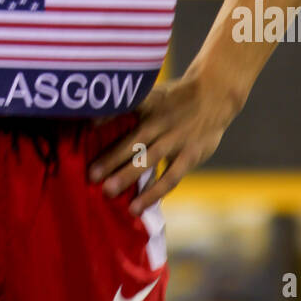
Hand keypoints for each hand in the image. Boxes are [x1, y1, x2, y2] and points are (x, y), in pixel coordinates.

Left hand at [88, 71, 240, 214]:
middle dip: (112, 159)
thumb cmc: (175, 98)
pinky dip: (155, 192)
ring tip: (109, 192)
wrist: (215, 94)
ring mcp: (176, 140)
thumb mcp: (153, 94)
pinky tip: (139, 206)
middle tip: (91, 175)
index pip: (125, 111)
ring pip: (150, 160)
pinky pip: (171, 177)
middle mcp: (161, 122)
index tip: (85, 129)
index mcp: (149, 105)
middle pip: (133, 142)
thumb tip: (92, 120)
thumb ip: (128, 108)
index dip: (105, 118)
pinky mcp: (191, 155)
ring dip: (129, 177)